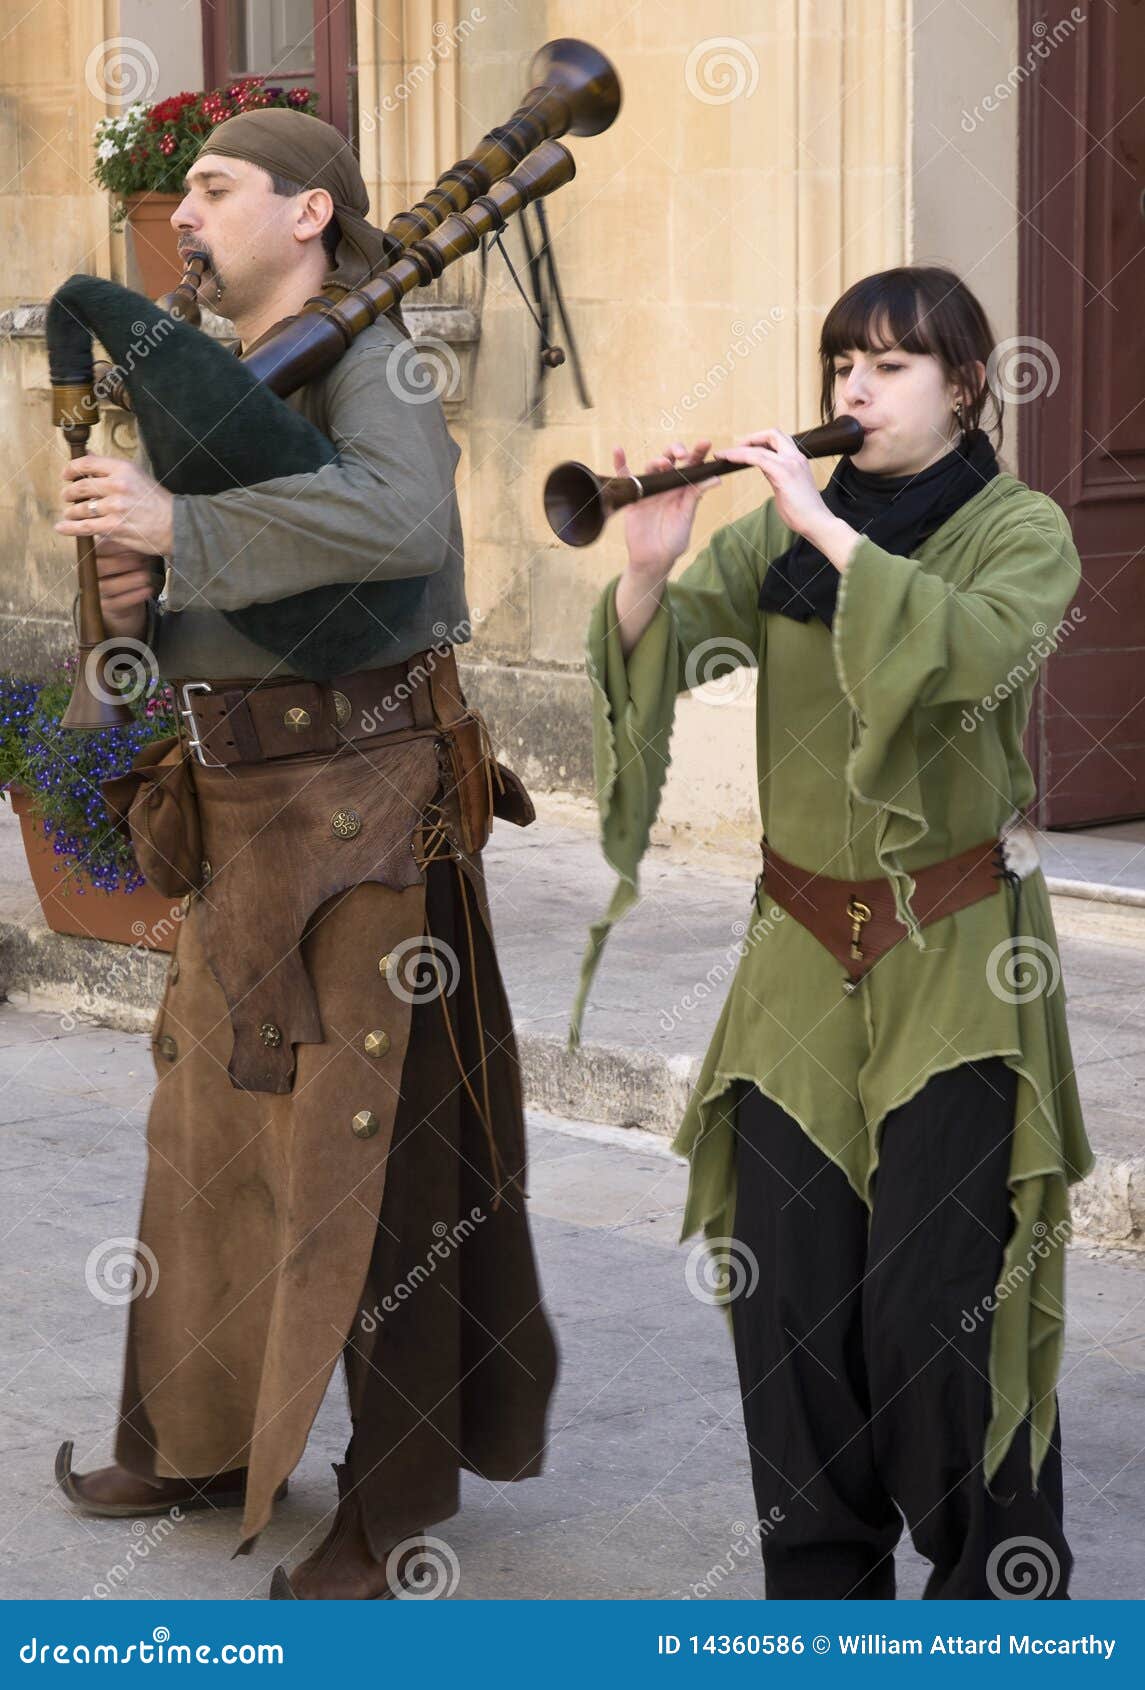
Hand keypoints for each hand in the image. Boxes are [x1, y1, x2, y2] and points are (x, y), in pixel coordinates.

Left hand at [56, 455, 173, 555]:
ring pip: (81, 508)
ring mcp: (115, 507)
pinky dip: (70, 528)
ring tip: (70, 514)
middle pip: (81, 486)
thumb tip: (88, 455)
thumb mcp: (137, 475)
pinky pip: (85, 526)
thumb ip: (111, 468)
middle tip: (67, 496)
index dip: (71, 468)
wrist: (176, 525)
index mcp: (123, 469)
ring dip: (71, 512)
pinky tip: (62, 528)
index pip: (87, 463)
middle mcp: (117, 486)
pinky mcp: (114, 527)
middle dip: (69, 493)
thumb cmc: (158, 502)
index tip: (66, 475)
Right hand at [93, 542, 162, 641]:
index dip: (114, 546)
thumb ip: (126, 540)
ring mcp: (96, 591)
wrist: (125, 595)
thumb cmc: (126, 566)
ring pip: (108, 586)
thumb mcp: (125, 552)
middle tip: (141, 559)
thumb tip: (139, 526)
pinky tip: (148, 590)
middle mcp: (90, 574)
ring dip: (129, 580)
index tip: (132, 541)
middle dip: (121, 562)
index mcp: (92, 557)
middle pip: (99, 567)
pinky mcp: (106, 607)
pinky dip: (134, 596)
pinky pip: (117, 603)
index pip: (97, 549)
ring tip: (146, 576)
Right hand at [616, 439, 720, 578]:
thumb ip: (695, 497)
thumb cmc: (673, 541)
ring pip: (652, 466)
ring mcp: (650, 488)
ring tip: (664, 463)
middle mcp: (667, 485)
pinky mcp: (633, 496)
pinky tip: (618, 450)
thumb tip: (716, 478)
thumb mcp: (686, 517)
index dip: (698, 453)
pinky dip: (620, 463)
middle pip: (672, 460)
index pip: (692, 466)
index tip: (706, 443)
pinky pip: (624, 476)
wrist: (653, 559)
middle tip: (683, 454)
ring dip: (657, 461)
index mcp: (683, 489)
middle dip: (677, 451)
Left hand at [719, 429, 830, 541]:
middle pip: (772, 434)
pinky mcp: (783, 473)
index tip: (747, 448)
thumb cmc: (804, 512)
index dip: (761, 440)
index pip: (779, 440)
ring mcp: (790, 463)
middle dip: (751, 438)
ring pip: (761, 445)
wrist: (818, 523)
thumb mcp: (787, 487)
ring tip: (724, 455)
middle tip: (735, 448)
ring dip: (739, 448)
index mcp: (798, 460)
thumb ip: (777, 474)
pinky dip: (740, 456)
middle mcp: (795, 457)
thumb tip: (764, 468)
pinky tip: (729, 459)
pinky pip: (757, 457)